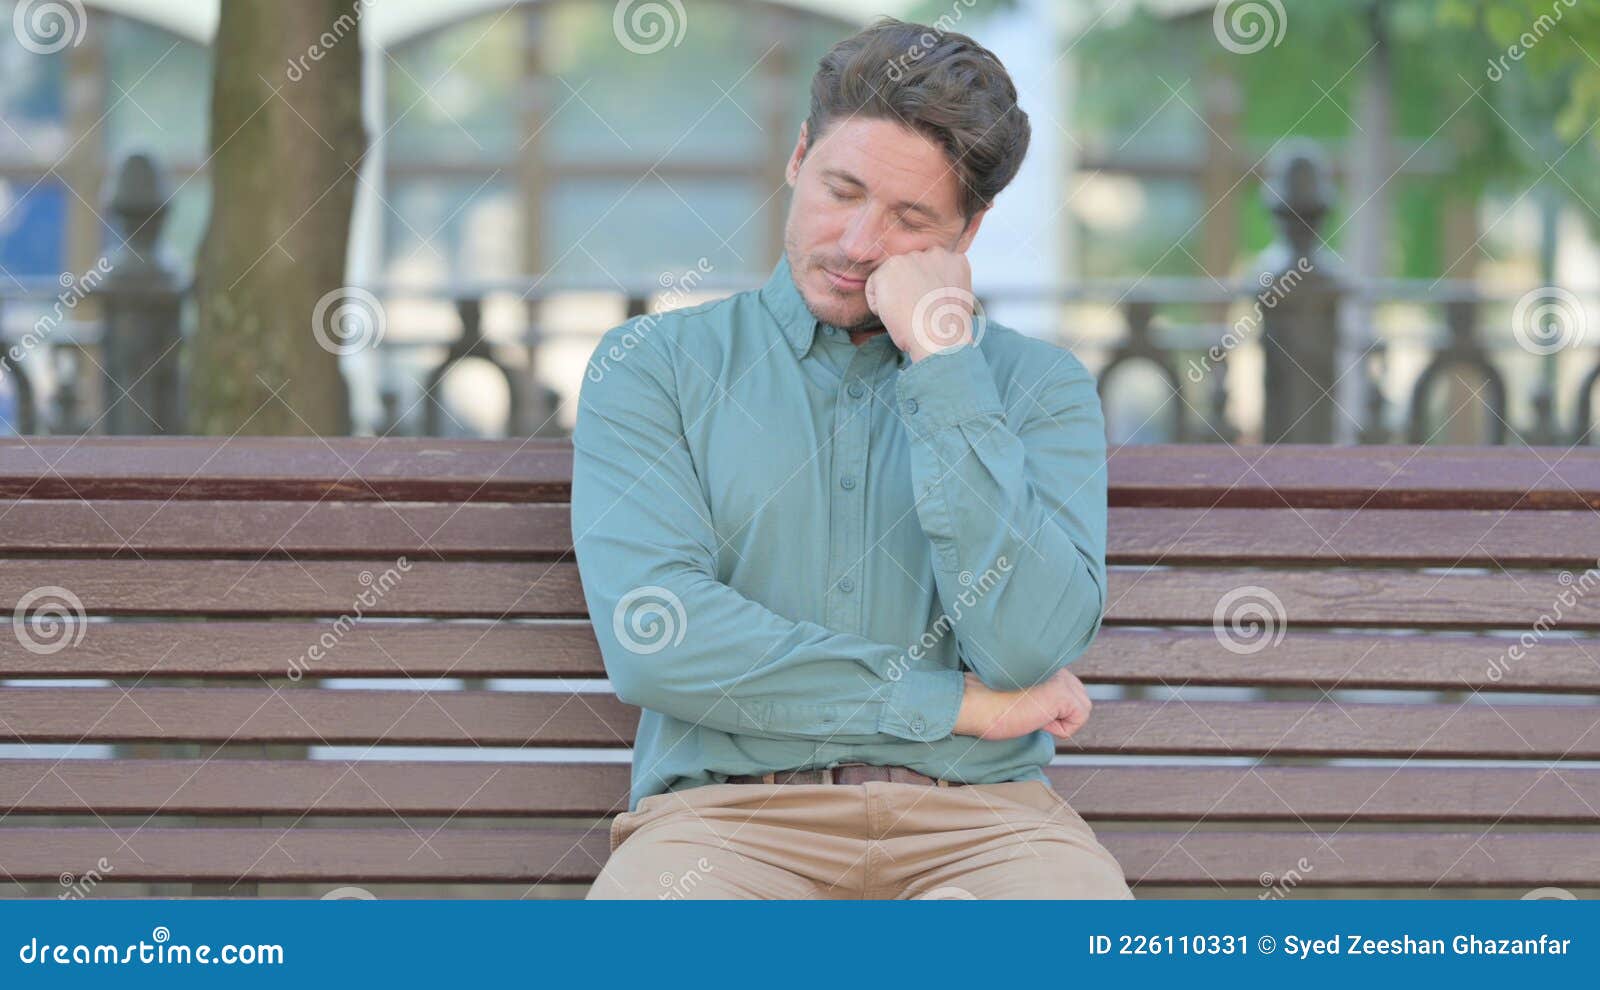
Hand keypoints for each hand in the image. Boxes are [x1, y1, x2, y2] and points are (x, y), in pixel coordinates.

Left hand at [863, 248, 974, 362]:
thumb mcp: (955, 300)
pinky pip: (873, 287)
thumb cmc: (948, 330)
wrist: (940, 336)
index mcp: (954, 260)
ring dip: (893, 296)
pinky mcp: (889, 267)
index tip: (929, 309)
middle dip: (908, 290)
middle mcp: (934, 253)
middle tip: (917, 312)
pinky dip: (878, 305)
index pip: (929, 271)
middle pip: (909, 271)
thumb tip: (928, 290)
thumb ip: (942, 285)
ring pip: (890, 278)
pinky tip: (896, 314)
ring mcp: (911, 258)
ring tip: (909, 313)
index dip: (925, 293)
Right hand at [953, 667, 1091, 740]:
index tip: (1024, 707)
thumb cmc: (984, 703)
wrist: (971, 703)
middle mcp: (1054, 665)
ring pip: (1082, 707)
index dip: (1050, 707)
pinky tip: (1037, 720)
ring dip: (1061, 720)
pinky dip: (1061, 728)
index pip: (1067, 687)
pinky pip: (1079, 717)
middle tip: (1030, 714)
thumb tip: (1055, 709)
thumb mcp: (1017, 692)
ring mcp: (1059, 677)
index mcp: (1042, 661)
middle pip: (1079, 697)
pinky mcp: (1061, 692)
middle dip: (1060, 713)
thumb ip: (1038, 690)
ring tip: (1033, 716)